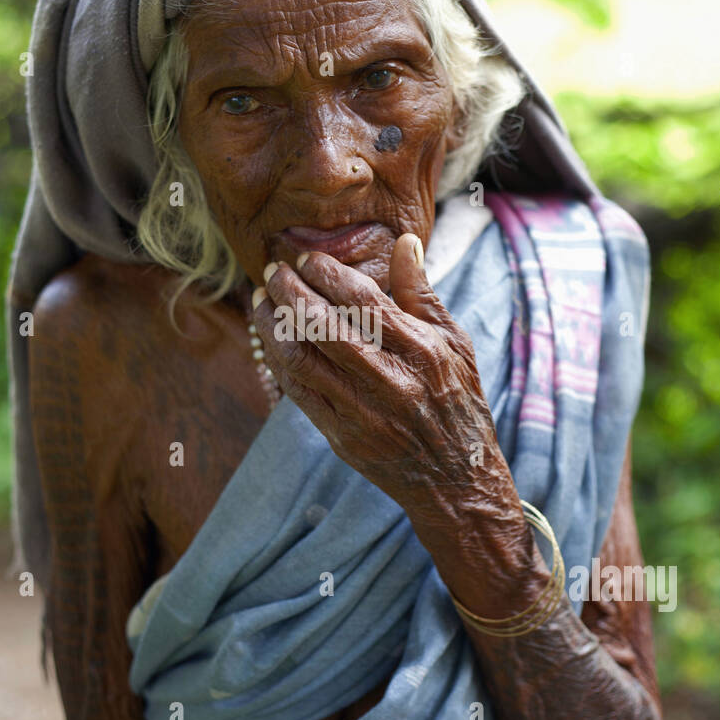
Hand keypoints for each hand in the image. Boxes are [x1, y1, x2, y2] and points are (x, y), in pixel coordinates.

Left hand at [251, 234, 526, 551]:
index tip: (306, 258)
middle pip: (324, 327)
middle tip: (272, 270)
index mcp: (421, 352)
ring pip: (302, 360)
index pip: (364, 301)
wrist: (457, 478)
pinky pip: (299, 393)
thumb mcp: (454, 342)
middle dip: (290, 292)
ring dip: (274, 326)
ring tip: (262, 300)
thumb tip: (405, 241)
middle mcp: (391, 382)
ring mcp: (363, 413)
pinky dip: (280, 362)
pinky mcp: (343, 438)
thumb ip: (422, 293)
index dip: (328, 274)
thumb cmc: (457, 400)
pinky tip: (271, 340)